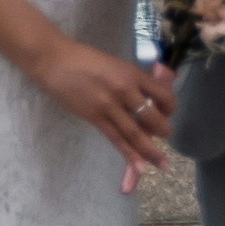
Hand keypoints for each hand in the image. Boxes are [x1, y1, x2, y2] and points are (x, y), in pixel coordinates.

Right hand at [29, 29, 177, 177]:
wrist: (54, 61)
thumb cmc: (84, 58)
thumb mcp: (115, 63)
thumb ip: (131, 79)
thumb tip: (147, 95)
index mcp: (132, 73)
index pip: (163, 94)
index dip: (170, 107)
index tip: (166, 112)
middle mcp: (125, 89)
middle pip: (153, 117)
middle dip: (163, 130)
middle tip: (164, 136)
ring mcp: (109, 105)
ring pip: (136, 133)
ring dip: (152, 150)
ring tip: (163, 164)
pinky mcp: (94, 117)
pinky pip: (117, 139)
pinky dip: (130, 154)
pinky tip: (141, 167)